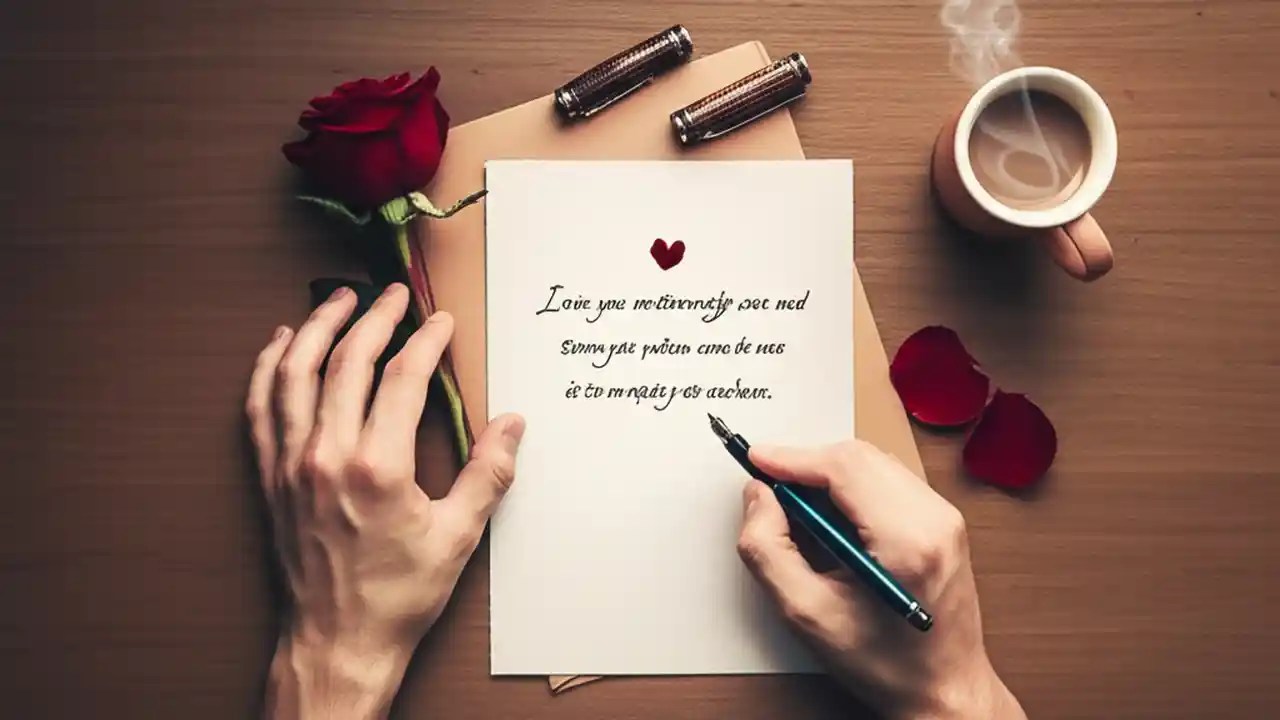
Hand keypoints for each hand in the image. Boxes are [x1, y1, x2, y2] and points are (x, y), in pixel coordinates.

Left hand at [245, 284, 524, 719]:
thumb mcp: (458, 537)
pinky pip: (260, 407)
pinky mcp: (270, 477)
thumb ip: (488, 475)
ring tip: (337, 299)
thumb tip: (512, 426)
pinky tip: (280, 345)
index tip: (441, 323)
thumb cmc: (395, 597)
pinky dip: (267, 368)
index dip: (425, 341)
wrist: (335, 643)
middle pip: (346, 362)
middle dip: (374, 318)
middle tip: (394, 294)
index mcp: (377, 466)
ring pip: (294, 373)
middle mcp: (326, 455)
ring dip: (315, 327)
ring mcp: (290, 463)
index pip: (403, 378)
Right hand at [736, 440, 1024, 719]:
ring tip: (798, 508)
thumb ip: (769, 549)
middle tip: (769, 488)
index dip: (792, 457)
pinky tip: (831, 518)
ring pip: (874, 463)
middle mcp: (935, 519)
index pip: (844, 467)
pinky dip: (851, 486)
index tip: (755, 460)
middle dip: (807, 463)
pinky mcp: (943, 521)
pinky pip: (889, 480)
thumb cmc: (886, 665)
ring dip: (828, 474)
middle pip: (859, 457)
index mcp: (908, 541)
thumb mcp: (807, 614)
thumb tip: (758, 497)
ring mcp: (945, 517)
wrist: (944, 692)